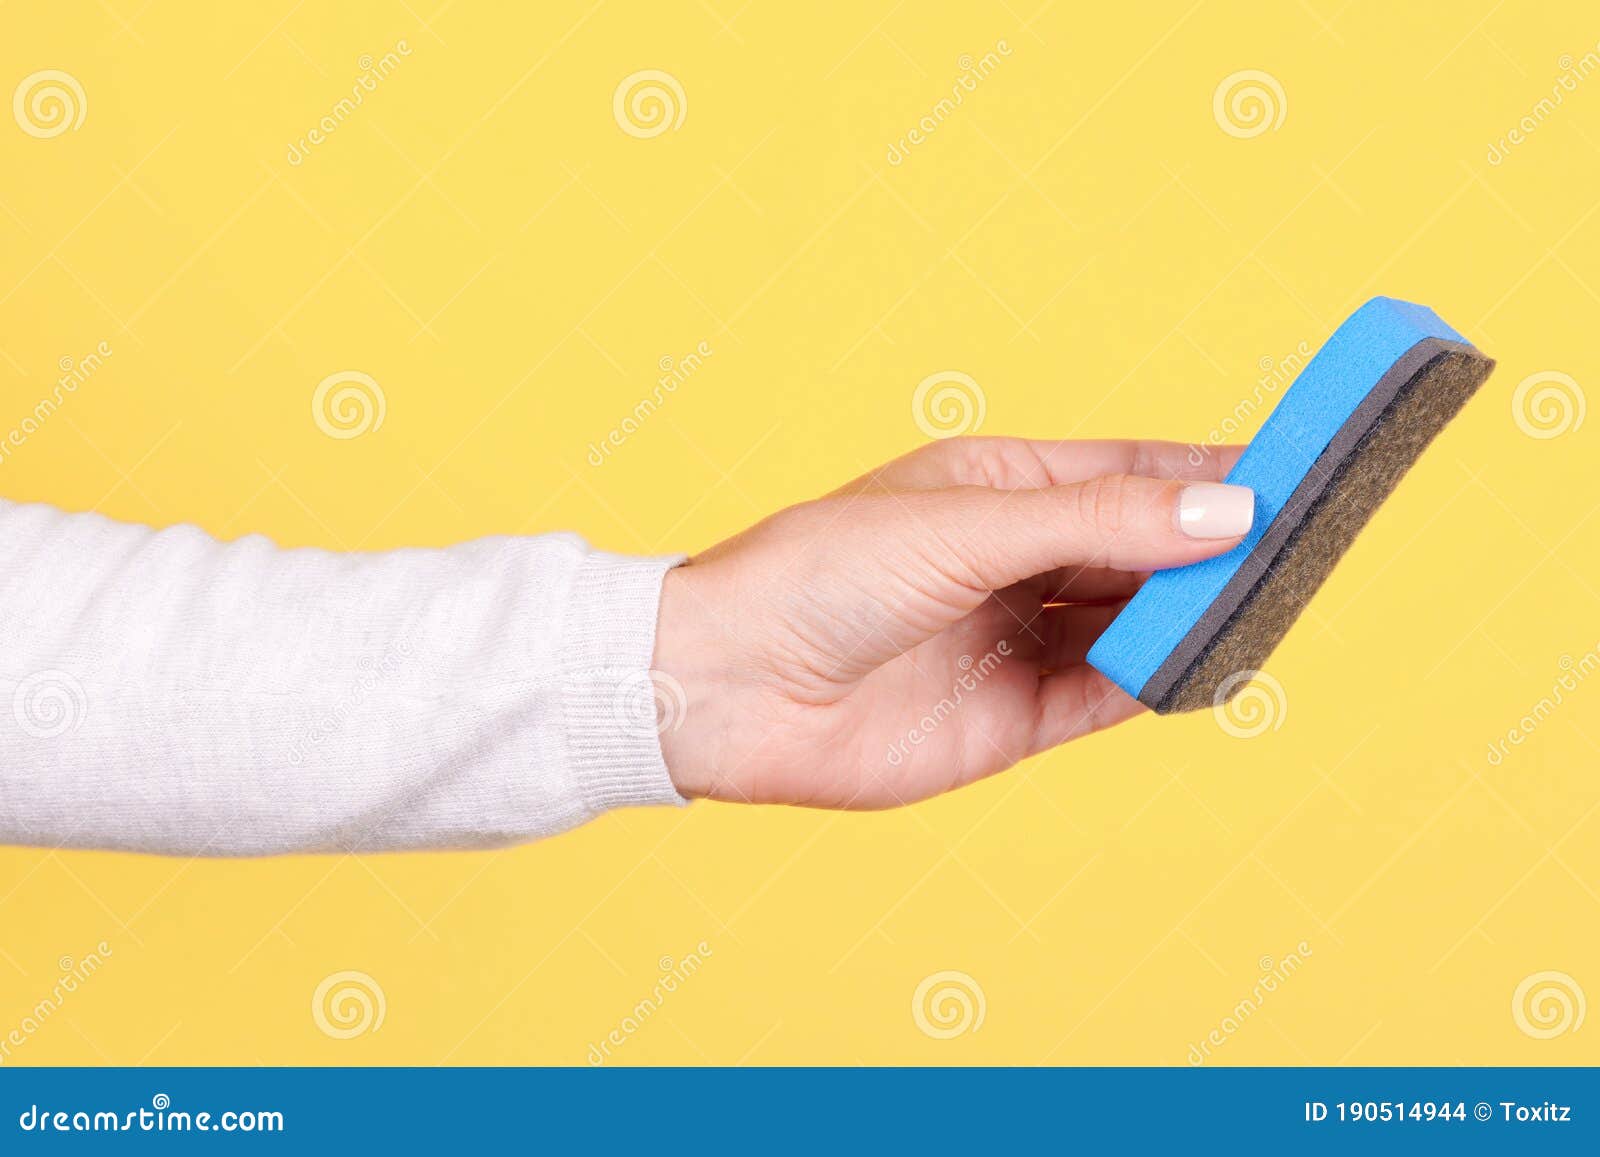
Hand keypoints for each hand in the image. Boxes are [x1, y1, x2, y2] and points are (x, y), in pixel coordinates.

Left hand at [652, 437, 1250, 808]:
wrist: (728, 689)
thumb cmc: (820, 574)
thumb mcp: (966, 527)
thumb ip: (1097, 522)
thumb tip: (1227, 507)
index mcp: (1000, 489)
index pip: (1132, 472)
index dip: (1215, 471)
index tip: (1307, 464)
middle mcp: (1016, 562)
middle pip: (1144, 551)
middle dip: (1219, 546)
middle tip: (1313, 540)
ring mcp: (1017, 640)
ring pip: (1136, 623)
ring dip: (1200, 615)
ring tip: (1277, 601)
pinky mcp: (1014, 718)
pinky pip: (1110, 695)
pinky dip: (1163, 682)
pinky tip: (1212, 665)